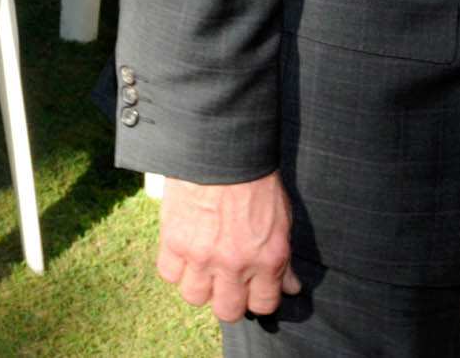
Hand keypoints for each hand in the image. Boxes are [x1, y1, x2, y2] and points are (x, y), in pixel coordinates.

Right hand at [155, 173, 301, 323]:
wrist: (220, 149)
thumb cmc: (255, 180)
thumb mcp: (281, 219)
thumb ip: (284, 258)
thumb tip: (291, 287)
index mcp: (268, 259)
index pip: (263, 306)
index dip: (257, 299)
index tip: (251, 288)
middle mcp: (236, 264)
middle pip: (227, 311)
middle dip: (227, 299)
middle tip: (225, 281)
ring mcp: (202, 255)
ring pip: (195, 297)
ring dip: (198, 284)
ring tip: (201, 265)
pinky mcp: (174, 241)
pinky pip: (169, 274)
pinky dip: (175, 266)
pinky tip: (183, 250)